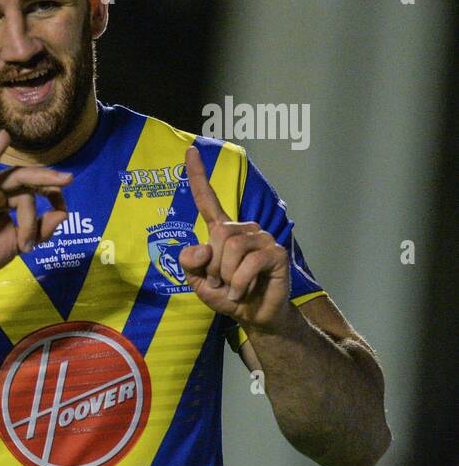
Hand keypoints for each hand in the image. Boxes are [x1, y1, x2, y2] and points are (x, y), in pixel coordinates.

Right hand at [0, 129, 72, 279]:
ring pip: (18, 186)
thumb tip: (63, 213)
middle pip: (28, 181)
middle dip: (50, 180)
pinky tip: (4, 137)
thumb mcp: (19, 243)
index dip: (54, 197)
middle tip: (69, 179)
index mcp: (8, 202)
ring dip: (32, 205)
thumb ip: (41, 230)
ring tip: (48, 204)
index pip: (36, 189)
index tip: (62, 212)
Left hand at [179, 146, 292, 333]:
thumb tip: (203, 246)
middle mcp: (243, 229)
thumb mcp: (198, 282)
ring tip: (234, 288)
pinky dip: (239, 284)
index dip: (196, 175)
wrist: (254, 315)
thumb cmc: (227, 295)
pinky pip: (247, 265)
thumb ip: (190, 264)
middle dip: (212, 268)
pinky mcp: (276, 253)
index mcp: (221, 231)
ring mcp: (261, 238)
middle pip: (217, 237)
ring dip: (226, 277)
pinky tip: (244, 292)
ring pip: (231, 250)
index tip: (189, 150)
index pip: (206, 199)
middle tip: (221, 283)